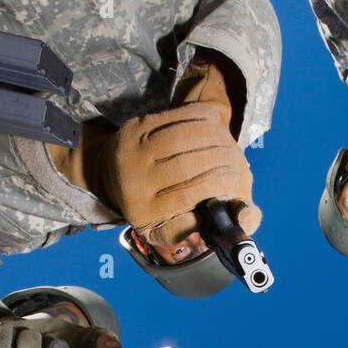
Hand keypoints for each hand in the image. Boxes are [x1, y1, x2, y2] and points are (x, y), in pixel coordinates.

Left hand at [100, 103, 261, 245]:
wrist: (112, 175)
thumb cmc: (149, 205)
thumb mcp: (163, 229)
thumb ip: (188, 229)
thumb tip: (206, 220)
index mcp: (143, 211)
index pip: (186, 195)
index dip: (216, 184)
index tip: (234, 179)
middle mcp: (133, 181)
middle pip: (185, 165)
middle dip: (218, 160)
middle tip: (235, 160)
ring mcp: (132, 151)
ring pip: (181, 138)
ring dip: (212, 137)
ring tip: (227, 143)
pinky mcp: (135, 126)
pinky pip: (174, 117)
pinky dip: (199, 118)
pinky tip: (214, 124)